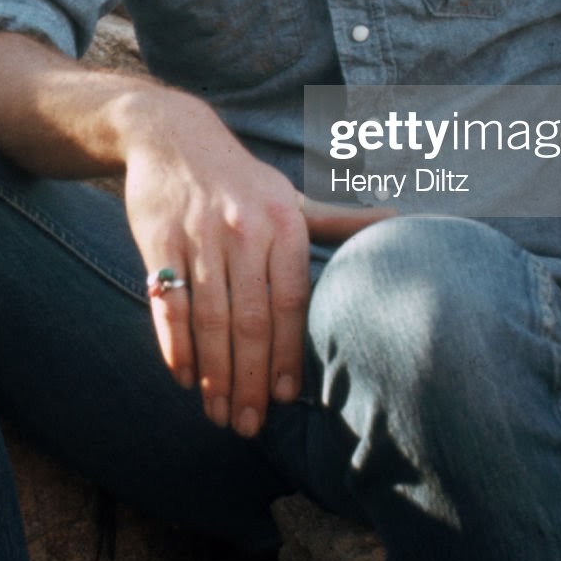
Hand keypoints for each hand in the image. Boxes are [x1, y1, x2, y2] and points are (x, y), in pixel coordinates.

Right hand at [120, 92, 312, 439]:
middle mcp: (243, 231)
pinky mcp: (158, 238)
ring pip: (208, 319)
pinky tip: (184, 378)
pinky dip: (175, 345)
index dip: (288, 354)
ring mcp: (199, 236)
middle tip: (249, 425)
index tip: (287, 398)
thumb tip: (401, 222)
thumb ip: (338, 220)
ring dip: (212, 374)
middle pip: (248, 321)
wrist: (172, 135)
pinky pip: (168, 303)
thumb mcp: (290, 196)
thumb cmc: (241, 179)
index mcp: (282, 224)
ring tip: (218, 413)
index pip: (289, 303)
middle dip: (249, 380)